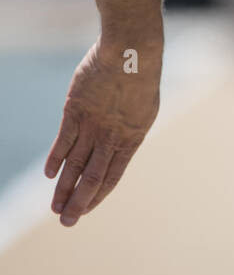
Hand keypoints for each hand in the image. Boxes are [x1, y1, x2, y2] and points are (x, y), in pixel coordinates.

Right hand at [44, 37, 160, 226]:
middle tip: (66, 222)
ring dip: (64, 189)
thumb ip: (128, 130)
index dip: (98, 195)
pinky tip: (49, 176)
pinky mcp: (75, 111)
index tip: (86, 210)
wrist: (132, 51)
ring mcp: (92, 125)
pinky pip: (63, 142)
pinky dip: (56, 160)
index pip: (112, 176)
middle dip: (78, 202)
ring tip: (55, 208)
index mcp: (132, 138)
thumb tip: (117, 146)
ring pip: (75, 165)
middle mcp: (111, 137)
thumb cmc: (141, 76)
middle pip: (91, 177)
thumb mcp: (144, 108)